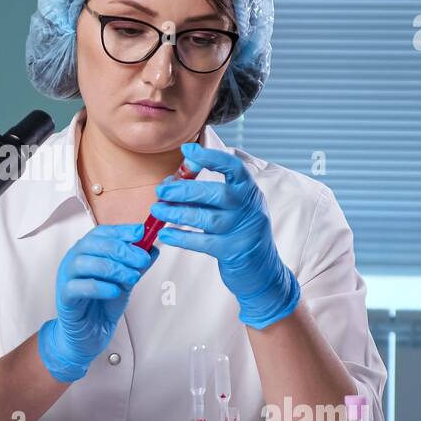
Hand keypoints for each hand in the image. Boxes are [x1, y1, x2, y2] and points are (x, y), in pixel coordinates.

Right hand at [38, 223, 158, 381]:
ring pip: (84, 263)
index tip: (141, 232)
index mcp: (86, 252)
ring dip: (113, 268)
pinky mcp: (65, 297)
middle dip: (122, 250)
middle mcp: (73, 260)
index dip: (121, 230)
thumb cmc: (102, 304)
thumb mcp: (125, 282)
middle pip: (93, 244)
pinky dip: (99, 287)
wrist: (90, 334)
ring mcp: (66, 278)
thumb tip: (152, 249)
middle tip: (142, 259)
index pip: (101, 232)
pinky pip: (78, 287)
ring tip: (132, 278)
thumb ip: (136, 265)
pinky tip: (115, 291)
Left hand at [150, 142, 300, 328]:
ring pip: (207, 219)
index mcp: (248, 190)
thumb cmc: (238, 231)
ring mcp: (243, 230)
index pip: (233, 167)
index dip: (210, 157)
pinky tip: (165, 235)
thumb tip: (171, 183)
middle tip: (161, 191)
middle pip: (217, 193)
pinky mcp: (233, 252)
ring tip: (157, 211)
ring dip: (178, 213)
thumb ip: (205, 193)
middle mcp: (249, 207)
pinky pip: (203, 243)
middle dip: (185, 190)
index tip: (187, 151)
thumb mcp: (231, 207)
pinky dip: (181, 237)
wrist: (262, 269)